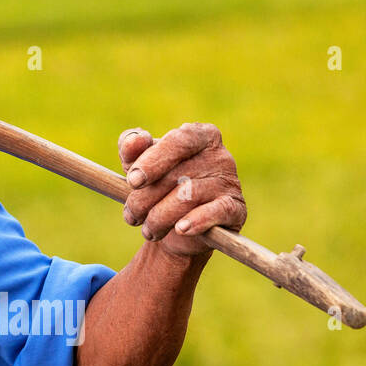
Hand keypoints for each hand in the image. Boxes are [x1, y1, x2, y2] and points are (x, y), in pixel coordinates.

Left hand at [118, 123, 245, 259]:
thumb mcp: (138, 162)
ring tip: (148, 230)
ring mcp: (230, 182)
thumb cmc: (157, 185)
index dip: (153, 160)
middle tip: (130, 215)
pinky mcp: (235, 209)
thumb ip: (130, 145)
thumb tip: (135, 140)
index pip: (179, 140)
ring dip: (159, 218)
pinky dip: (195, 222)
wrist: (177, 228)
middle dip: (144, 199)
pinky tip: (180, 229)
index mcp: (199, 135)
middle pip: (176, 175)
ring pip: (187, 197)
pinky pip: (215, 213)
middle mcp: (219, 155)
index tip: (132, 181)